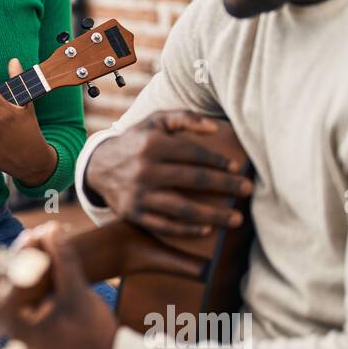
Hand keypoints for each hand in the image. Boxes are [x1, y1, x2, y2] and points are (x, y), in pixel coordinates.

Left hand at [0, 224, 118, 348]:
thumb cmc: (94, 334)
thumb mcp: (78, 293)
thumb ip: (63, 260)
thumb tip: (51, 228)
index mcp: (15, 324)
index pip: (3, 281)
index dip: (17, 254)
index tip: (34, 234)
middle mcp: (11, 327)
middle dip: (14, 257)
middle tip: (35, 235)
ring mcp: (20, 326)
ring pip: (6, 289)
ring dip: (19, 266)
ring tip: (39, 243)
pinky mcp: (31, 324)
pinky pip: (17, 295)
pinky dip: (26, 277)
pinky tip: (43, 261)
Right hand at [83, 110, 251, 237]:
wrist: (98, 166)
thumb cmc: (137, 141)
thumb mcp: (155, 121)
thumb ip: (185, 118)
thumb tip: (216, 128)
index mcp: (151, 144)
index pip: (192, 154)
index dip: (218, 161)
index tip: (238, 168)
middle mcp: (144, 169)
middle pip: (193, 180)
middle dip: (224, 186)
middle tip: (248, 190)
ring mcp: (138, 194)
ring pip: (182, 207)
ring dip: (213, 215)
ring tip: (236, 219)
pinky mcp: (133, 213)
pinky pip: (164, 225)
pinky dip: (187, 229)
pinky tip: (207, 230)